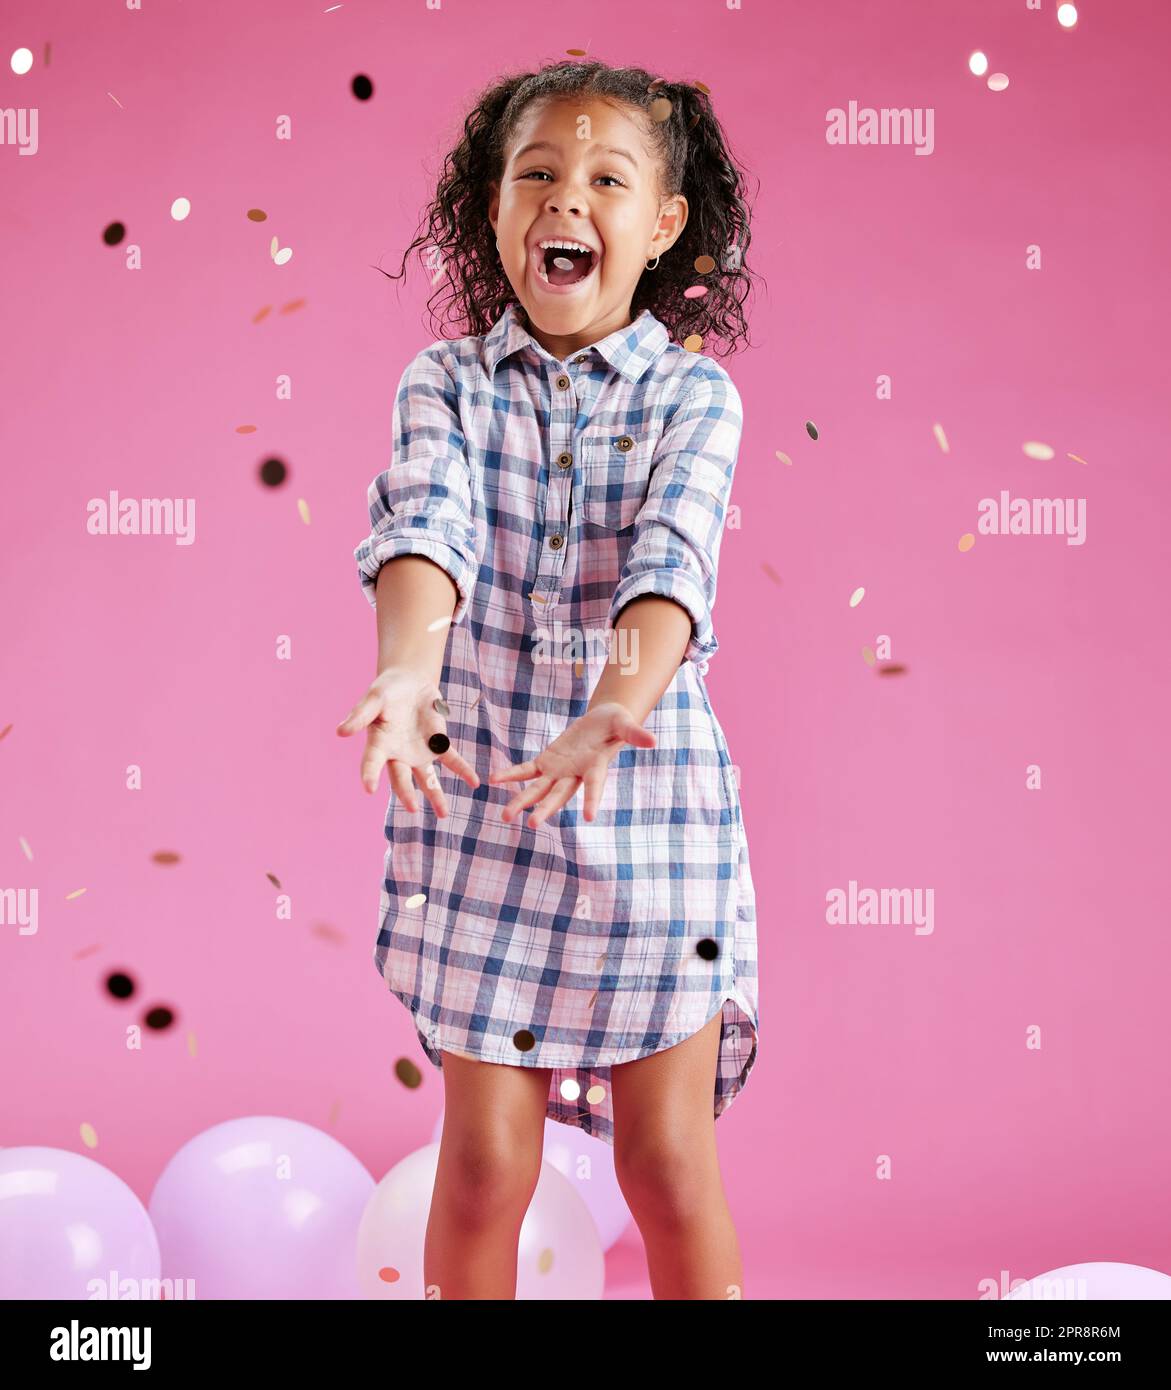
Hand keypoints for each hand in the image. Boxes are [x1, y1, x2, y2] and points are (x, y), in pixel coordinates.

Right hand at [336, 668, 478, 813]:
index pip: (372, 762)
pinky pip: (451, 759)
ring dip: (436, 794)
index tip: (369, 789)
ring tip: (444, 815)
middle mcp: (398, 754)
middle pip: (401, 778)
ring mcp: (419, 752)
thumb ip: (360, 715)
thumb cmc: (386, 691)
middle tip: (413, 809)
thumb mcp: (374, 698)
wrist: (409, 681)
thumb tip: (341, 732)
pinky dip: (463, 770)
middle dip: (407, 793)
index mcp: (379, 744)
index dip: (369, 775)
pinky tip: (474, 783)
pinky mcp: (438, 743)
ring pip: (427, 778)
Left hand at [488, 701, 654, 826]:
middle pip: (559, 795)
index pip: (594, 785)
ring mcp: (559, 770)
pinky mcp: (548, 761)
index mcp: (596, 767)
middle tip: (532, 825)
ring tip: (504, 816)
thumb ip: (635, 733)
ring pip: (538, 789)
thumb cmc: (617, 723)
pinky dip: (512, 775)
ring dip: (521, 801)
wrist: (603, 721)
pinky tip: (494, 780)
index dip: (592, 799)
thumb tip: (654, 741)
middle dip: (546, 809)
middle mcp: (575, 775)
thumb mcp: (625, 723)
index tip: (589, 816)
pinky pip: (527, 770)